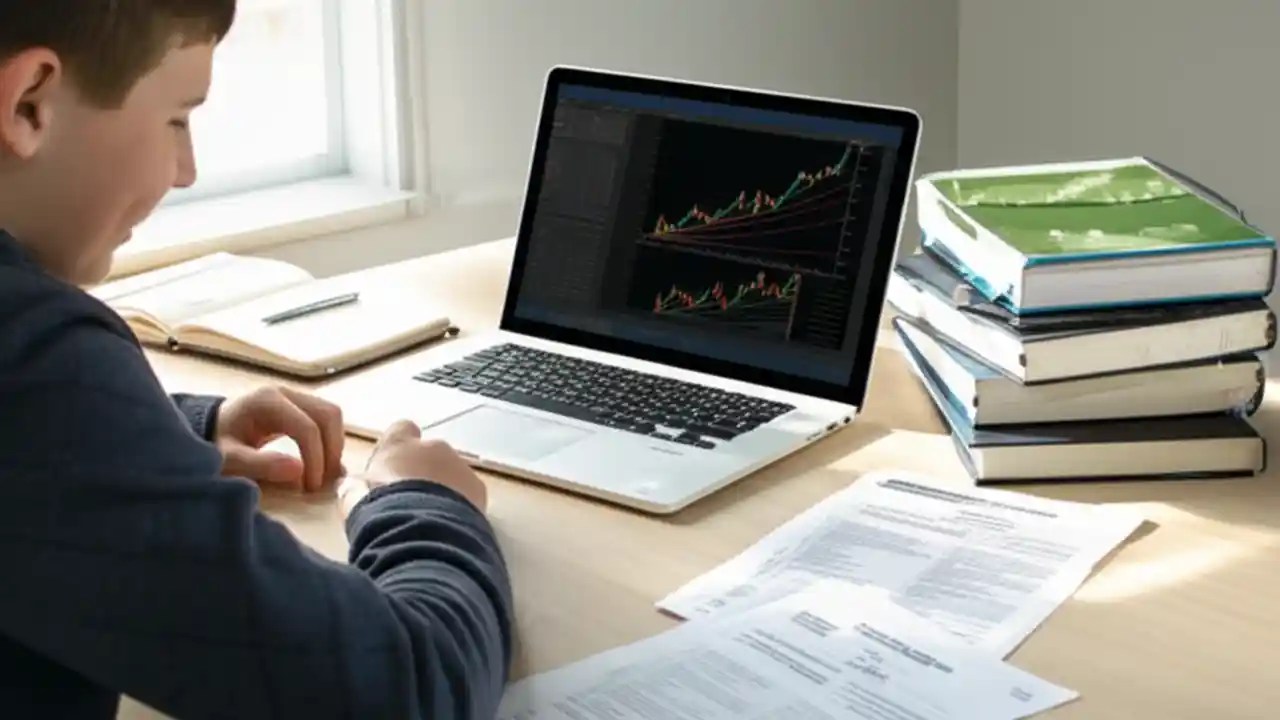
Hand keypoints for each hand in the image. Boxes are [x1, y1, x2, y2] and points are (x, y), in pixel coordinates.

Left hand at [215, 385, 344, 491]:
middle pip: (328, 415)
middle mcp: (285, 392)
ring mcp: (294, 395)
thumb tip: (299, 470)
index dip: (316, 458)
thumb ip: (260, 464)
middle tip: (322, 481)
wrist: (209, 430)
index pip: (307, 427)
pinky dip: (330, 440)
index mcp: (267, 400)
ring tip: (323, 474)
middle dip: (331, 450)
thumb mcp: (230, 459)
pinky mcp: (299, 404)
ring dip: (334, 445)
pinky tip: (320, 462)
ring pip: (332, 415)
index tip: (312, 487)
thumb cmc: (216, 445)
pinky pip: (325, 418)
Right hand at [338, 420, 487, 518]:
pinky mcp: (478, 489)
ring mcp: (459, 466)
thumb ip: (356, 484)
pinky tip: (449, 526)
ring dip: (443, 489)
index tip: (392, 465)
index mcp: (399, 443)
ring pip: (451, 473)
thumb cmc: (377, 508)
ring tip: (430, 518)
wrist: (418, 529)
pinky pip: (468, 494)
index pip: (401, 429)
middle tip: (410, 500)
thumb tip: (352, 486)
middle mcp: (432, 447)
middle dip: (423, 471)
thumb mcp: (353, 495)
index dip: (397, 446)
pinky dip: (460, 506)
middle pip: (429, 453)